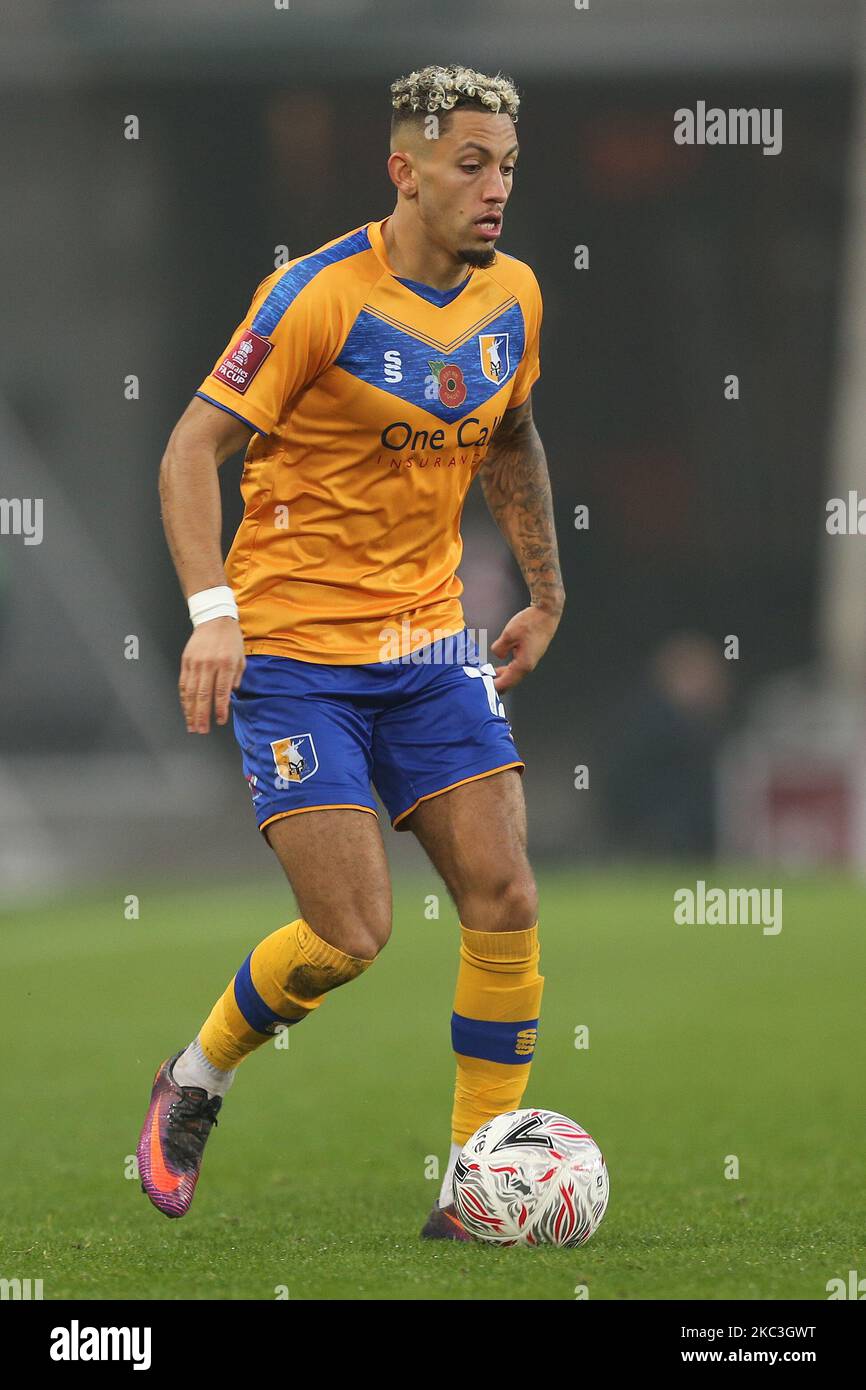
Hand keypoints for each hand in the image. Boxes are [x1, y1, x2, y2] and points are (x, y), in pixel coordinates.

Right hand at [179, 617, 245, 733]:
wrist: (214, 619)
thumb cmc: (230, 639)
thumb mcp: (241, 657)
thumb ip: (237, 677)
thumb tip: (230, 694)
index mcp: (226, 663)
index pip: (222, 691)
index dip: (220, 709)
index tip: (219, 721)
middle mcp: (209, 664)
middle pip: (204, 695)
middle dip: (202, 715)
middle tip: (202, 730)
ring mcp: (195, 663)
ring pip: (191, 692)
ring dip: (191, 711)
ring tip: (192, 725)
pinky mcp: (186, 661)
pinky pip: (184, 684)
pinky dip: (184, 699)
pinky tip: (186, 709)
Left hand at [489, 605, 561, 692]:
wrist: (547, 612)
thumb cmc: (531, 622)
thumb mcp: (509, 634)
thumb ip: (500, 648)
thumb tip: (498, 655)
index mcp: (524, 664)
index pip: (506, 682)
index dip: (493, 687)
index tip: (482, 689)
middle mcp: (529, 665)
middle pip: (511, 681)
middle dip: (497, 683)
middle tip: (484, 684)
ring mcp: (532, 659)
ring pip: (515, 674)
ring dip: (503, 676)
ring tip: (490, 676)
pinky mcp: (532, 654)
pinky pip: (518, 667)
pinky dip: (508, 670)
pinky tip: (501, 667)